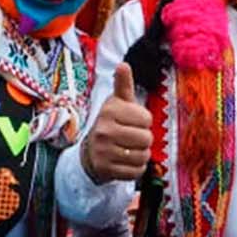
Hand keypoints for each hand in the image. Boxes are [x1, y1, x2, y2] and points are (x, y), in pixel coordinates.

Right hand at [81, 64, 152, 183]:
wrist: (91, 152)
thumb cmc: (112, 123)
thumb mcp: (117, 103)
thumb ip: (123, 85)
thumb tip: (123, 64)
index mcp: (110, 111)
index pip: (146, 119)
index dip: (144, 121)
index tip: (132, 121)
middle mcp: (103, 130)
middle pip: (146, 139)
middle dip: (144, 139)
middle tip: (132, 138)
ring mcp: (103, 151)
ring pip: (143, 156)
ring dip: (141, 155)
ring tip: (129, 149)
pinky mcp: (105, 170)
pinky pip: (136, 171)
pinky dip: (136, 169)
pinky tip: (125, 162)